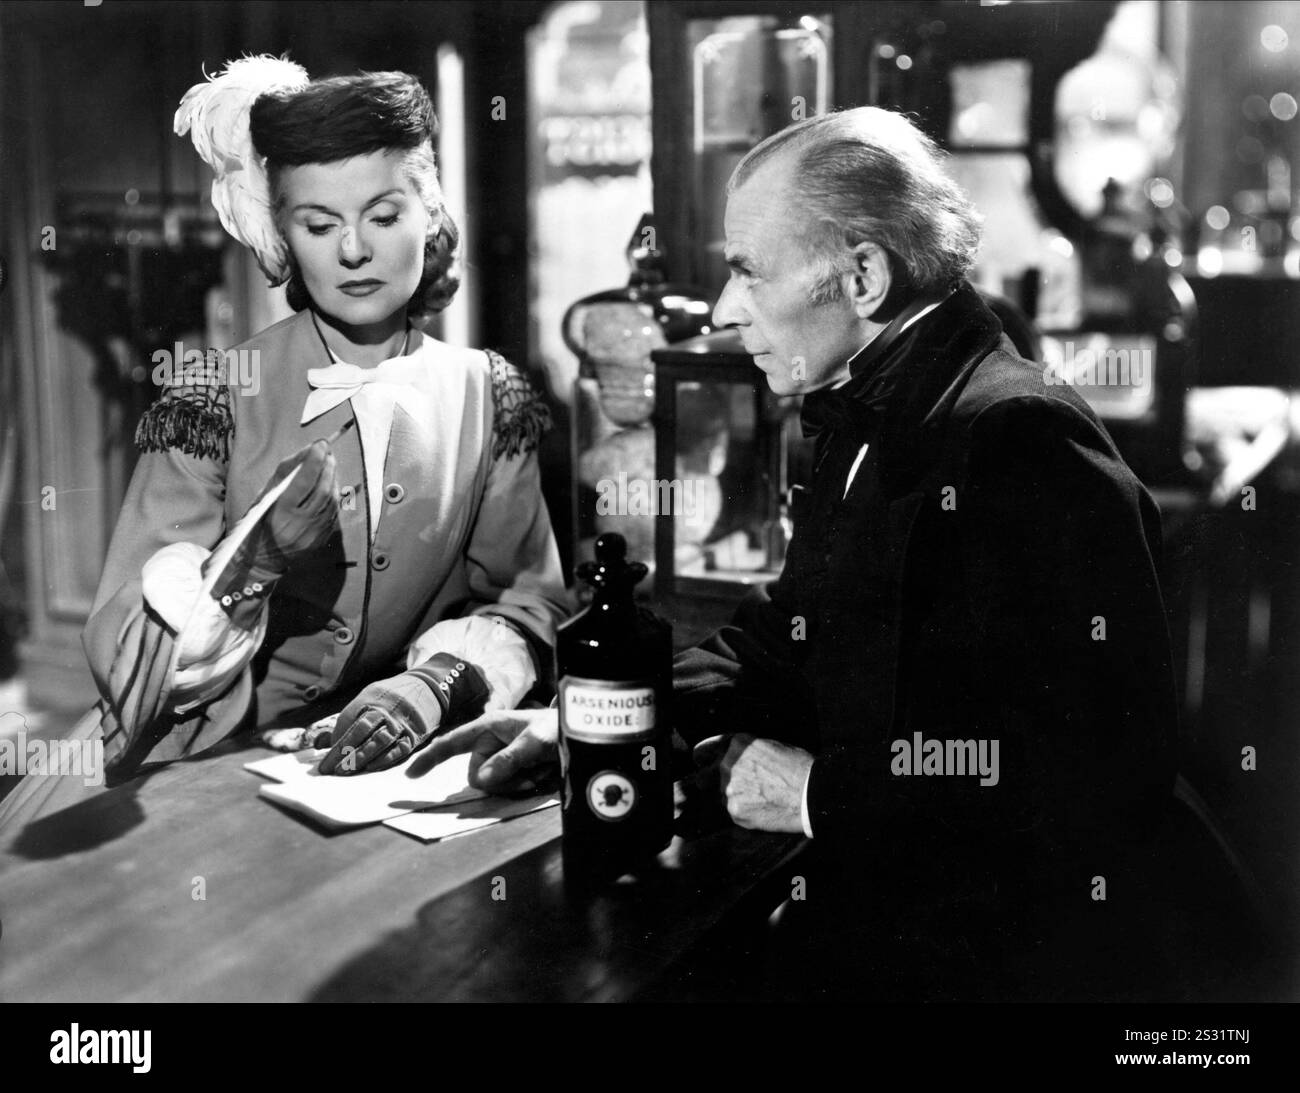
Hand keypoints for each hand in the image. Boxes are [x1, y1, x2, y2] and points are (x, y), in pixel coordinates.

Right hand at [242, 440, 339, 576]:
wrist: (262, 557)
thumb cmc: (258, 520)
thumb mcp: (264, 494)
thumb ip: (285, 473)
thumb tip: (308, 451)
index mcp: (280, 512)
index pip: (303, 482)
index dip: (314, 462)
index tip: (320, 445)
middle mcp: (299, 524)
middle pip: (322, 491)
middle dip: (327, 468)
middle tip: (328, 452)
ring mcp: (313, 534)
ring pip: (332, 501)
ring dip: (333, 479)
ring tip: (329, 465)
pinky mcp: (321, 539)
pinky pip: (334, 513)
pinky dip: (334, 495)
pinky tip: (330, 485)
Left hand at [317, 673, 442, 774]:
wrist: (428, 686)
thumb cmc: (390, 697)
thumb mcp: (368, 697)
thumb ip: (347, 719)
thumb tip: (320, 744)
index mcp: (371, 697)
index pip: (348, 720)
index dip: (335, 741)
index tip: (325, 759)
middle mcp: (386, 707)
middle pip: (362, 730)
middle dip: (344, 751)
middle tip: (330, 769)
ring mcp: (402, 720)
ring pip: (380, 740)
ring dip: (361, 757)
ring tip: (345, 772)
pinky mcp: (415, 733)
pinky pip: (400, 748)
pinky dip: (385, 759)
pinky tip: (370, 768)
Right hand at [416, 708, 558, 793]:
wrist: (579, 733)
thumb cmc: (556, 728)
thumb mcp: (536, 741)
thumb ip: (509, 759)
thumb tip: (481, 780)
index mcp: (488, 727)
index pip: (452, 743)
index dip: (430, 758)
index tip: (411, 775)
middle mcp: (490, 742)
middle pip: (477, 775)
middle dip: (503, 780)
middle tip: (532, 772)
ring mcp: (501, 757)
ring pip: (493, 786)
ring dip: (517, 783)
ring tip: (540, 769)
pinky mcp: (512, 769)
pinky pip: (508, 788)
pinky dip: (524, 785)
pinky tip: (541, 774)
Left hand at [696, 733, 811, 833]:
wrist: (811, 793)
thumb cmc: (799, 767)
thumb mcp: (771, 746)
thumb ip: (747, 752)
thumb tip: (737, 757)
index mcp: (736, 744)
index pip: (704, 750)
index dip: (704, 759)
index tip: (703, 765)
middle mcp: (726, 764)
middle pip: (702, 777)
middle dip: (709, 782)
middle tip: (728, 788)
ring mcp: (728, 789)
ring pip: (719, 797)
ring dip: (732, 798)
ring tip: (756, 800)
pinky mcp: (735, 811)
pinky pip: (732, 812)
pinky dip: (743, 813)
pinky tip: (761, 810)